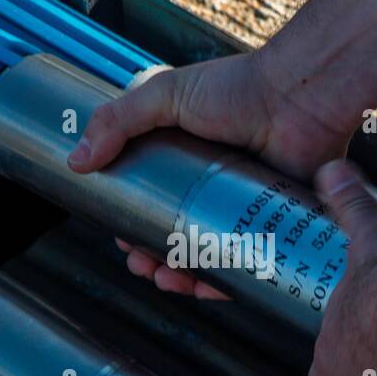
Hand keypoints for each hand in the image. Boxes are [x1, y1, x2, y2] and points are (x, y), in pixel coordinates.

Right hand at [67, 50, 354, 296]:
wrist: (300, 96)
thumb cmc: (241, 87)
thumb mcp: (166, 94)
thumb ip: (118, 120)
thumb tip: (76, 161)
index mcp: (185, 157)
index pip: (149, 199)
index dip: (131, 223)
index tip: (119, 236)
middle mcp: (213, 186)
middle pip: (174, 234)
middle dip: (151, 257)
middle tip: (139, 264)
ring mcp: (243, 208)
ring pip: (207, 256)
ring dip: (181, 276)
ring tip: (165, 280)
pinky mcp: (271, 226)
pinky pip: (245, 265)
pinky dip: (223, 282)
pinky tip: (203, 287)